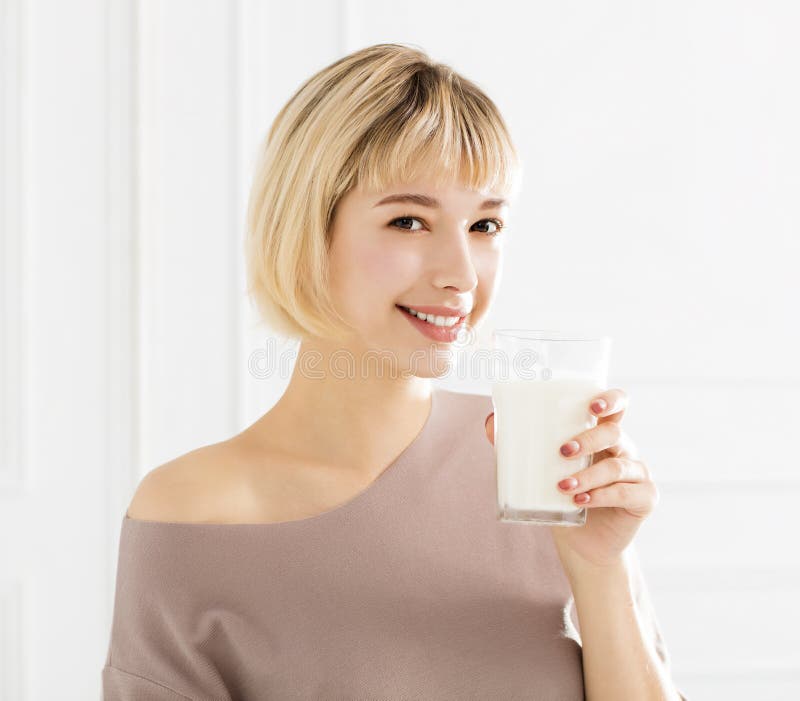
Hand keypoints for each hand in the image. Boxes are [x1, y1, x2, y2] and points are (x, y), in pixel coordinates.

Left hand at [484, 388, 658, 569]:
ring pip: (618, 466)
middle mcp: (624, 449)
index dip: (611, 399)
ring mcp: (638, 474)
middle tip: (562, 451)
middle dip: (588, 439)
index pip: (618, 405)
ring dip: (588, 475)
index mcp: (603, 435)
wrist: (583, 545)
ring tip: (562, 486)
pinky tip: (581, 502)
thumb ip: (519, 445)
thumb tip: (490, 422)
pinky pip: (627, 493)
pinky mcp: (644, 499)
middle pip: (615, 432)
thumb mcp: (542, 470)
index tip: (592, 406)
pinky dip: (602, 496)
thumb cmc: (563, 497)